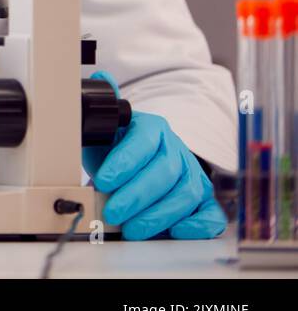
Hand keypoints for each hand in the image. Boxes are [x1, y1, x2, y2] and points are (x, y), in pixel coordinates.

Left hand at [83, 71, 225, 239]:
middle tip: (112, 211)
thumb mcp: (104, 131)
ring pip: (184, 194)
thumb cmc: (117, 150)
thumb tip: (101, 78)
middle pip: (164, 172)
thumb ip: (103, 109)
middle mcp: (177, 150)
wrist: (137, 165)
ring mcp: (193, 175)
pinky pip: (210, 214)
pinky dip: (197, 225)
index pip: (143, 142)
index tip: (103, 180)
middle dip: (137, 195)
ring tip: (131, 228)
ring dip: (158, 215)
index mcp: (153, 128)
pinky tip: (176, 231)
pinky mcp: (203, 201)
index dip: (124, 162)